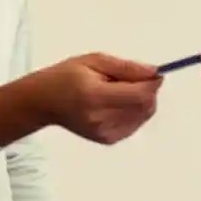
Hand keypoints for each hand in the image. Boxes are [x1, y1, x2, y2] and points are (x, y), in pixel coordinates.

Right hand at [35, 53, 162, 144]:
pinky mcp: (107, 140)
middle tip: (134, 79)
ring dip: (142, 101)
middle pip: (144, 108)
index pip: (139, 95)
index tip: (155, 74)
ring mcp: (104, 133)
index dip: (153, 84)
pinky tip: (117, 103)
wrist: (45, 102)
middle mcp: (100, 118)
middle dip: (149, 91)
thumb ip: (126, 67)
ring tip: (119, 91)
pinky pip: (135, 125)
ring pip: (143, 116)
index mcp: (95, 95)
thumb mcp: (94, 61)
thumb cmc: (66, 76)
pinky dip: (135, 112)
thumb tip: (154, 72)